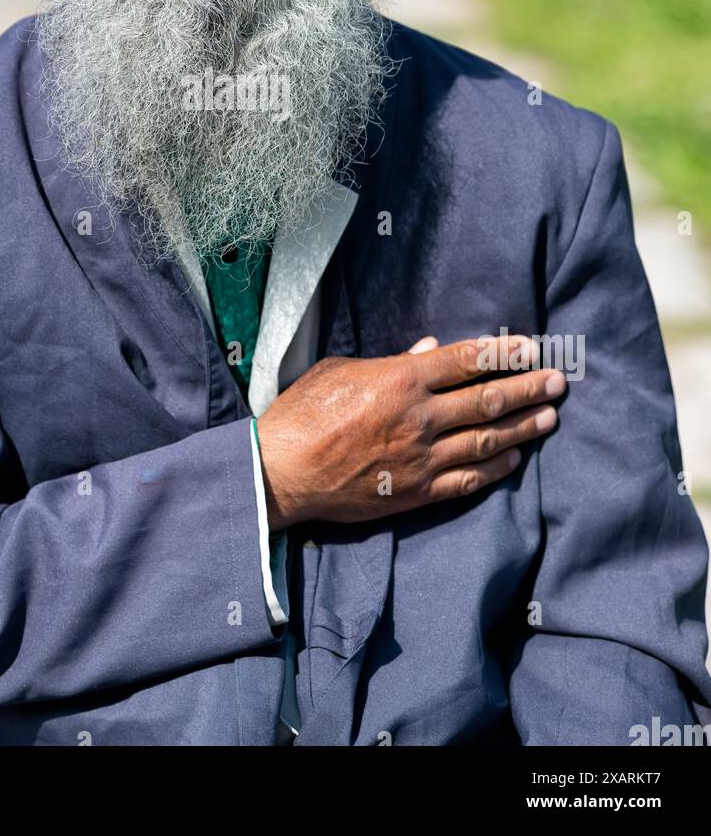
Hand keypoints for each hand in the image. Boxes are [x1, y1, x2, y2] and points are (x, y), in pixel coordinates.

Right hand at [255, 334, 563, 528]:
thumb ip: (392, 361)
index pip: (466, 361)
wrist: (281, 472)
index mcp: (400, 380)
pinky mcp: (415, 493)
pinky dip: (495, 468)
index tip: (533, 348)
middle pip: (486, 400)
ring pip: (485, 440)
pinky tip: (514, 458)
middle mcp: (418, 418)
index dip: (504, 353)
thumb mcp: (343, 370)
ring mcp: (420, 459)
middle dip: (528, 388)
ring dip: (522, 427)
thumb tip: (430, 349)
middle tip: (559, 381)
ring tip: (549, 416)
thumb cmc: (304, 412)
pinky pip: (467, 481)